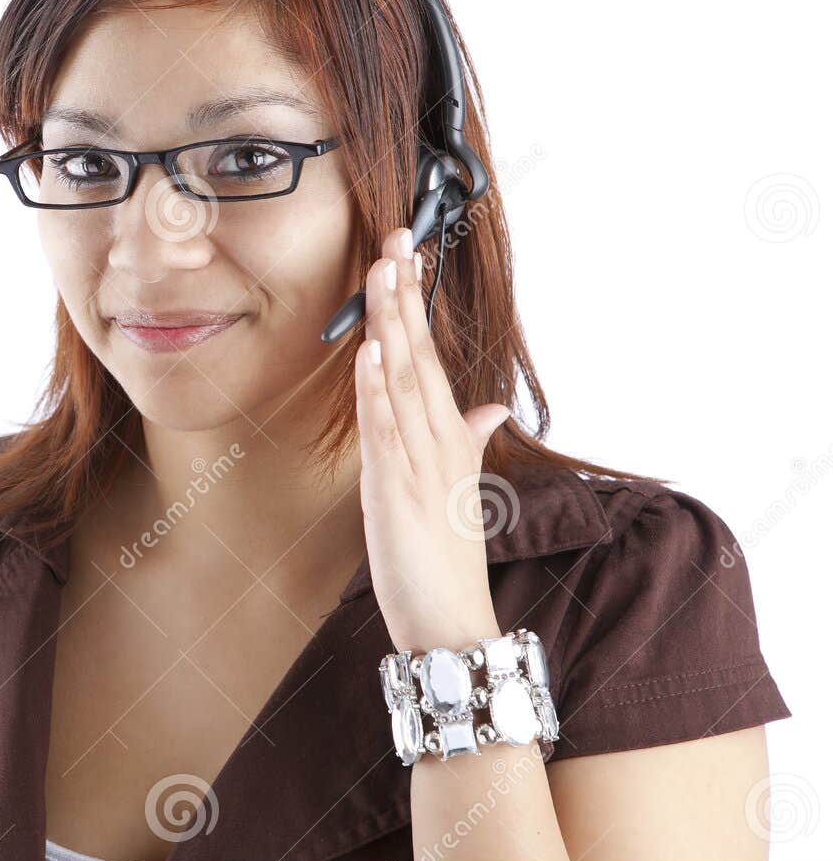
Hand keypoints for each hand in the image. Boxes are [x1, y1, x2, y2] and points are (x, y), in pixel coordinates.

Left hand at [353, 227, 512, 653]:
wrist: (451, 623)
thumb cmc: (447, 557)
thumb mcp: (459, 490)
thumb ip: (472, 440)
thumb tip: (490, 406)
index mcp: (447, 436)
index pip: (427, 354)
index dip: (414, 304)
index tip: (403, 254)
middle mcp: (436, 440)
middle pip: (417, 353)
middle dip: (403, 295)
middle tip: (393, 237)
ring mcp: (417, 462)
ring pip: (402, 381)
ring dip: (391, 325)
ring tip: (382, 273)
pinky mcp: (397, 489)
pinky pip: (386, 431)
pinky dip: (378, 390)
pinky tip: (371, 353)